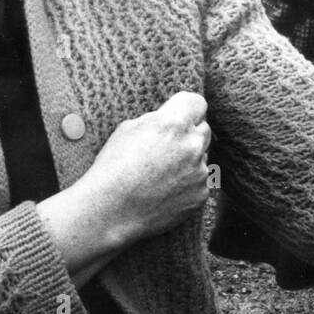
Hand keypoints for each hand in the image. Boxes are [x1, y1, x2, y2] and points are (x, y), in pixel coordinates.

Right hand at [77, 91, 212, 244]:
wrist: (109, 211)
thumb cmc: (113, 167)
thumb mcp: (128, 128)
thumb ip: (157, 119)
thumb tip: (173, 119)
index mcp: (173, 122)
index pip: (197, 102)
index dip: (187, 109)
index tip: (182, 115)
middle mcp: (192, 144)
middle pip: (203, 129)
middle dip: (188, 134)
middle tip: (167, 147)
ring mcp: (199, 171)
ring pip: (202, 156)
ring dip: (188, 160)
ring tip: (160, 173)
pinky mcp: (201, 193)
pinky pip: (200, 181)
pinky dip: (188, 183)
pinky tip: (165, 190)